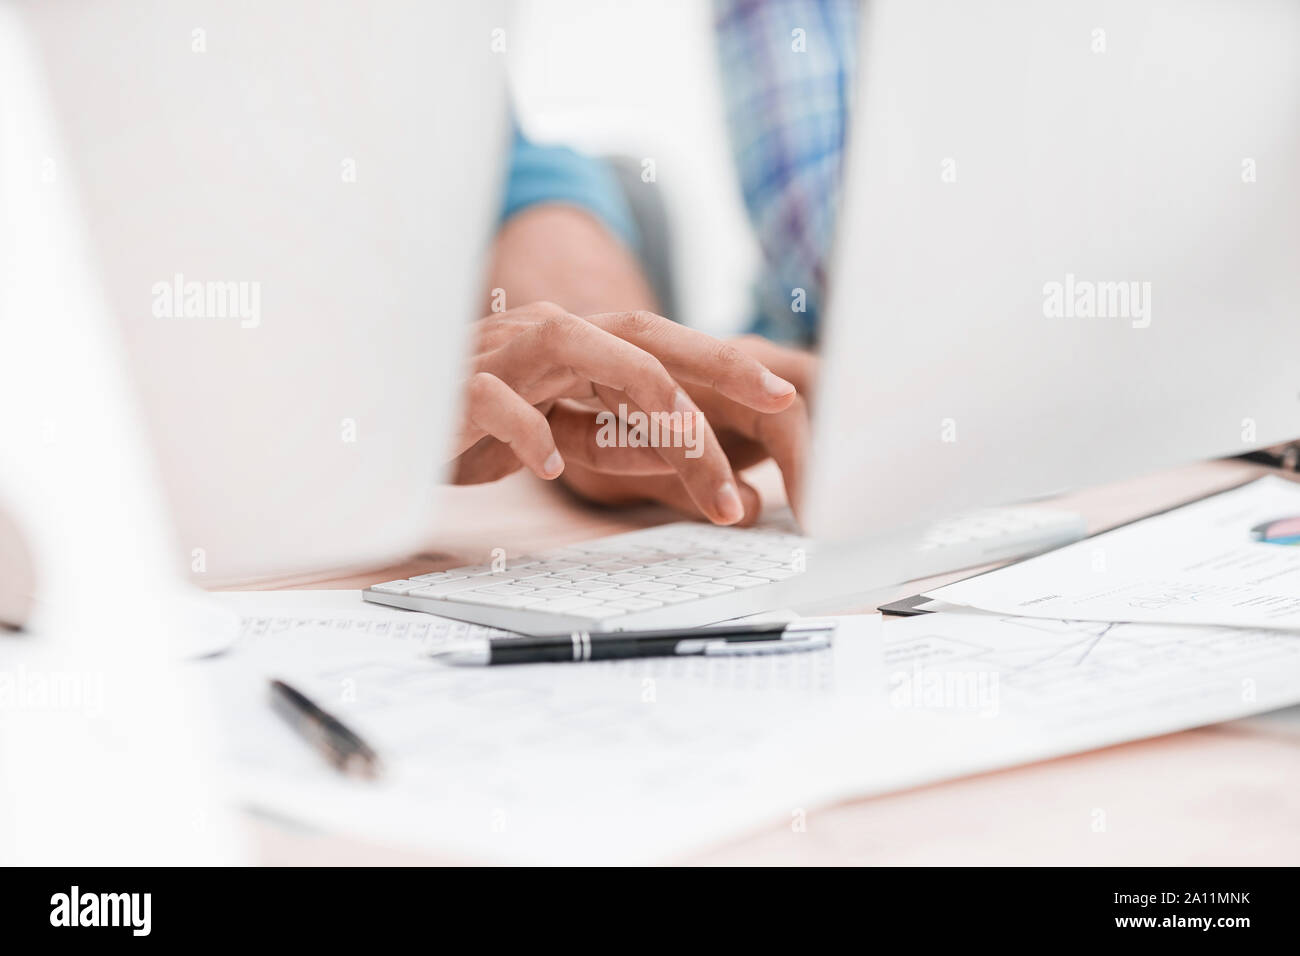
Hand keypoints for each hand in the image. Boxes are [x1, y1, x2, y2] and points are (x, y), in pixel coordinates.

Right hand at [450, 302, 798, 524]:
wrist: (384, 429)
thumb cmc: (473, 431)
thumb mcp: (560, 439)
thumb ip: (614, 438)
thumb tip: (685, 451)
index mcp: (577, 348)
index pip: (663, 347)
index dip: (725, 365)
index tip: (784, 396)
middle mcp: (548, 336)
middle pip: (644, 337)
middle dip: (715, 363)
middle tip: (778, 398)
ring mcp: (502, 355)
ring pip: (586, 354)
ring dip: (645, 405)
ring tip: (693, 449)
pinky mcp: (455, 390)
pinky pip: (498, 400)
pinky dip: (528, 430)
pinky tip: (548, 468)